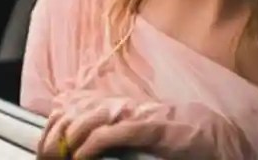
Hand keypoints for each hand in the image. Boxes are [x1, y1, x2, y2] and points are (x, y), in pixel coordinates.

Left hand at [37, 90, 255, 159]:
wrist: (213, 135)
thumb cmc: (173, 134)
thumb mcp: (133, 126)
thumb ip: (107, 126)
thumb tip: (76, 130)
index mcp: (112, 103)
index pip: (67, 107)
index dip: (50, 127)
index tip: (44, 149)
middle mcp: (118, 104)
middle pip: (68, 115)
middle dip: (52, 139)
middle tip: (47, 159)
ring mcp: (131, 114)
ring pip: (82, 122)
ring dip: (66, 145)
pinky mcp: (145, 128)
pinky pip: (106, 136)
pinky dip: (88, 148)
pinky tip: (79, 159)